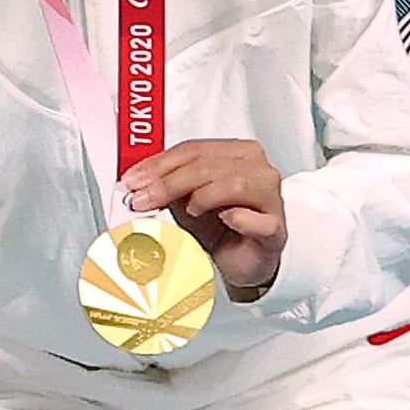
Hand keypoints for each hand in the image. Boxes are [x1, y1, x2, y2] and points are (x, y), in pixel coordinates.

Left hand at [118, 138, 289, 298]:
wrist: (239, 260)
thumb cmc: (217, 226)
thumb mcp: (184, 198)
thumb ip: (164, 183)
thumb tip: (134, 181)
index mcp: (237, 153)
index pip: (193, 149)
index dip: (158, 164)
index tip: (133, 180)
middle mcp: (259, 170)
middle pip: (208, 165)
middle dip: (168, 182)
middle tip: (143, 198)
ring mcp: (272, 198)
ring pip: (234, 183)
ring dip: (201, 196)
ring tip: (189, 211)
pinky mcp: (276, 230)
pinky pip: (260, 220)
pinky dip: (240, 218)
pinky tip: (226, 220)